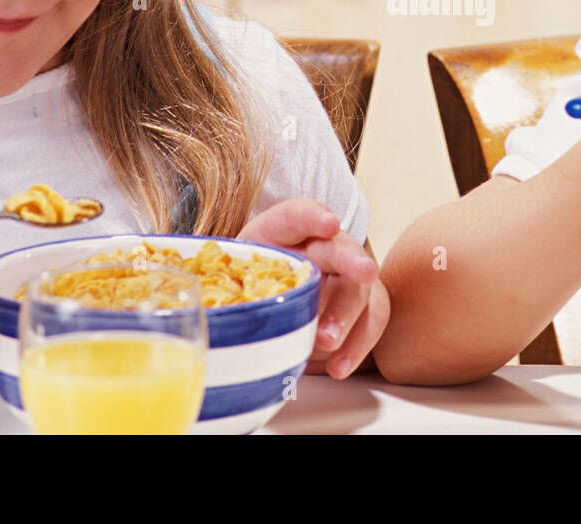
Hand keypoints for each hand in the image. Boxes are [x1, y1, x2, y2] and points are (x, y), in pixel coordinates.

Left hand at [237, 197, 387, 379]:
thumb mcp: (229, 273)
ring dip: (348, 314)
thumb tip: (209, 314)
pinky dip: (357, 345)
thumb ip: (221, 285)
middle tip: (363, 273)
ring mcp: (345, 276)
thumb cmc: (247, 279)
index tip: (328, 224)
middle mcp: (322, 248)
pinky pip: (371, 320)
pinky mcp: (360, 305)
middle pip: (340, 249)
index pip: (298, 215)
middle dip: (353, 260)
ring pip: (360, 289)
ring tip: (327, 341)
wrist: (267, 293)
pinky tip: (338, 366)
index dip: (314, 217)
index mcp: (285, 231)